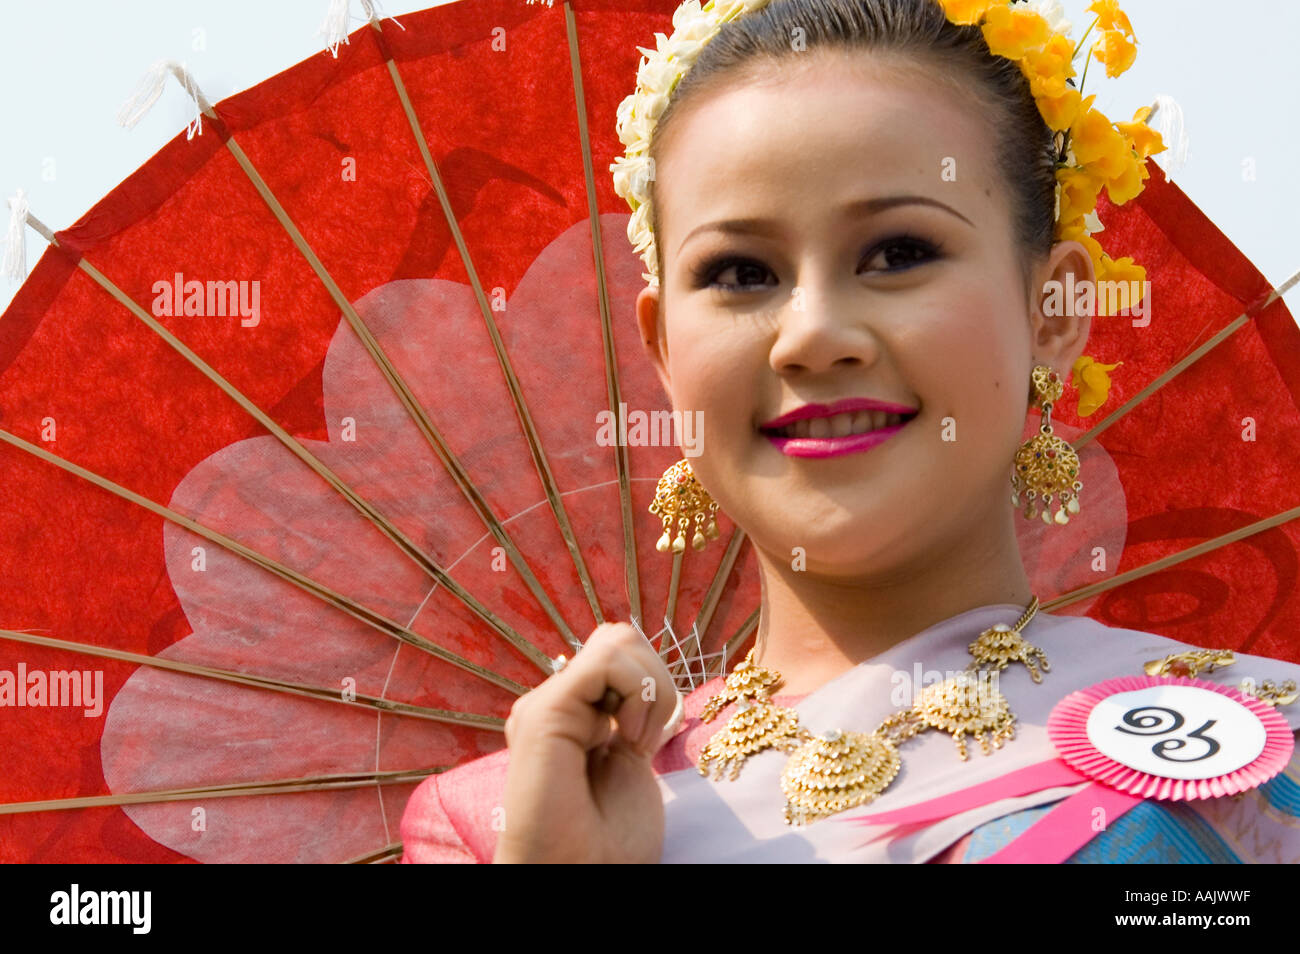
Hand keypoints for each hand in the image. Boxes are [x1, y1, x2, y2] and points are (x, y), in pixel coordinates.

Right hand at [492, 622, 677, 863]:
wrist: (584, 877)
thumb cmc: (609, 842)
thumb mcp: (634, 760)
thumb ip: (635, 717)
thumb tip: (656, 679)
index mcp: (574, 715)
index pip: (621, 652)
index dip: (654, 684)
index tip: (651, 739)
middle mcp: (555, 704)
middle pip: (620, 637)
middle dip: (657, 678)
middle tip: (648, 736)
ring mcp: (546, 705)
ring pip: (617, 640)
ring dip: (651, 688)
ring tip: (637, 740)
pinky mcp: (543, 711)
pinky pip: (607, 660)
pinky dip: (638, 692)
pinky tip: (628, 739)